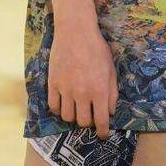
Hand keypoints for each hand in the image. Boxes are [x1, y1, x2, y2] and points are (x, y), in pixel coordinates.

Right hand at [48, 20, 118, 139]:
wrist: (75, 31)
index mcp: (99, 90)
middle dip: (88, 123)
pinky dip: (59, 109)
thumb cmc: (96, 48)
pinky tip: (64, 103)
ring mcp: (66, 89)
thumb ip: (112, 92)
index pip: (101, 121)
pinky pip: (54, 106)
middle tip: (89, 116)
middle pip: (83, 122)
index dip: (103, 131)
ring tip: (76, 109)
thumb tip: (110, 112)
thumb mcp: (110, 69)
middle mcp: (82, 93)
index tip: (103, 134)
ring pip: (67, 117)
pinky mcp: (53, 83)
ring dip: (73, 117)